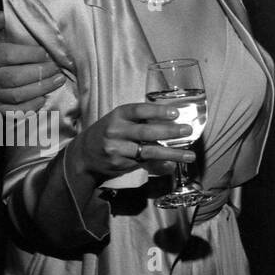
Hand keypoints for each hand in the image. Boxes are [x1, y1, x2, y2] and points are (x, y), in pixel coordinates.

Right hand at [0, 13, 65, 112]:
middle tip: (57, 67)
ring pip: (17, 95)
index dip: (30, 54)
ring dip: (42, 87)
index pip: (6, 54)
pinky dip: (33, 105)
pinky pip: (16, 111)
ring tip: (58, 79)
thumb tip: (2, 15)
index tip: (46, 53)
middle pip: (14, 77)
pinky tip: (44, 96)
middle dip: (41, 72)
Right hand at [72, 103, 196, 181]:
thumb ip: (141, 119)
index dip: (158, 111)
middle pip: (146, 131)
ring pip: (148, 151)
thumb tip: (174, 120)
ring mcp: (117, 149)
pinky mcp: (119, 164)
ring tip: (189, 155)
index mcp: (118, 115)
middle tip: (188, 131)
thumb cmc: (110, 132)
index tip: (176, 113)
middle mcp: (116, 131)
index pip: (139, 110)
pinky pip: (144, 163)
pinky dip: (160, 163)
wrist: (84, 155)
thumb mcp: (120, 120)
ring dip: (171, 154)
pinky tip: (173, 164)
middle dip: (169, 132)